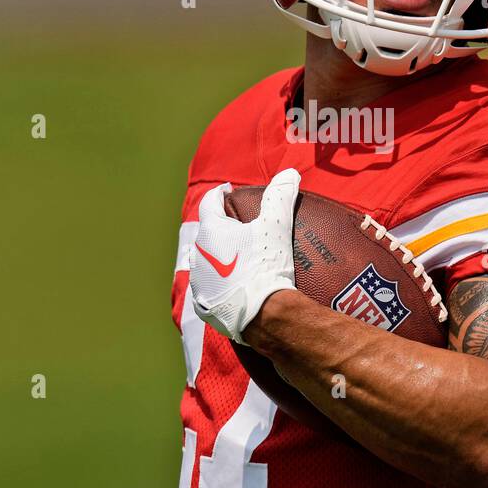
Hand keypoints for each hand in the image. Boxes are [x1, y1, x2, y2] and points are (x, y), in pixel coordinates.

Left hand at [188, 168, 299, 343]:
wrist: (263, 314)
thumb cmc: (266, 265)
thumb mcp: (276, 226)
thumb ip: (280, 197)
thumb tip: (289, 173)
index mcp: (211, 231)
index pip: (210, 202)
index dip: (220, 194)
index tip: (229, 191)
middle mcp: (198, 254)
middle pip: (206, 232)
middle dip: (219, 226)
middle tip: (237, 225)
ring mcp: (199, 282)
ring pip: (205, 260)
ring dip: (216, 254)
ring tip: (235, 255)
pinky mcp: (204, 305)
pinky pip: (209, 286)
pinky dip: (219, 281)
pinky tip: (232, 283)